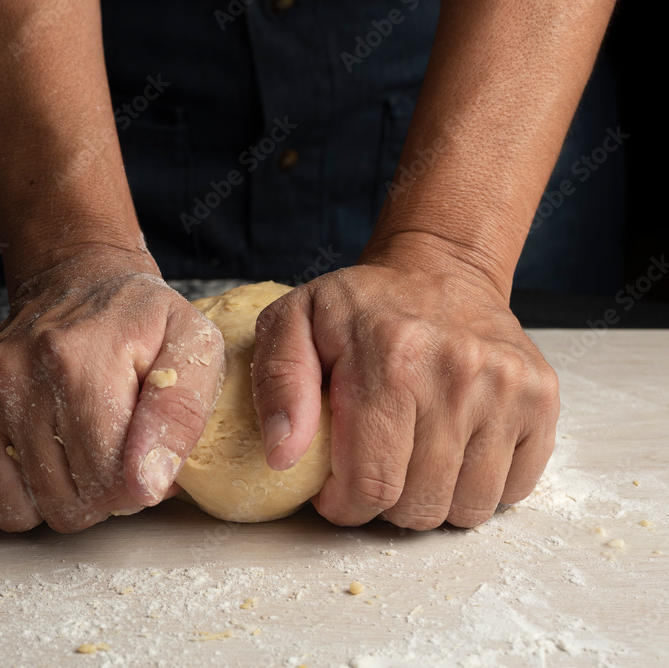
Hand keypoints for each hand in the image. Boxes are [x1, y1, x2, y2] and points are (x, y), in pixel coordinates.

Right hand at [0, 245, 224, 532]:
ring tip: (73, 456)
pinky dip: (5, 489)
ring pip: (14, 511)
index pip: (109, 483)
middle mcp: (15, 375)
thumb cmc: (139, 321)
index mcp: (79, 364)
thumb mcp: (192, 346)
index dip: (137, 485)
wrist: (77, 280)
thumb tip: (150, 486)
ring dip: (50, 499)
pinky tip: (33, 453)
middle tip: (109, 453)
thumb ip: (182, 415)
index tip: (144, 455)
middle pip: (63, 505)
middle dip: (96, 496)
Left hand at [251, 248, 559, 529]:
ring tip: (411, 459)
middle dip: (385, 504)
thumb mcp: (293, 323)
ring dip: (433, 500)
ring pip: (468, 508)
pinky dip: (479, 487)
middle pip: (419, 505)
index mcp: (391, 360)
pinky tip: (454, 451)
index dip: (344, 505)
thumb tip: (283, 455)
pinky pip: (514, 490)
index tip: (334, 490)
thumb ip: (277, 385)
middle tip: (373, 467)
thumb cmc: (361, 306)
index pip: (370, 484)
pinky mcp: (542, 400)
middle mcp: (458, 374)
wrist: (439, 269)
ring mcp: (508, 388)